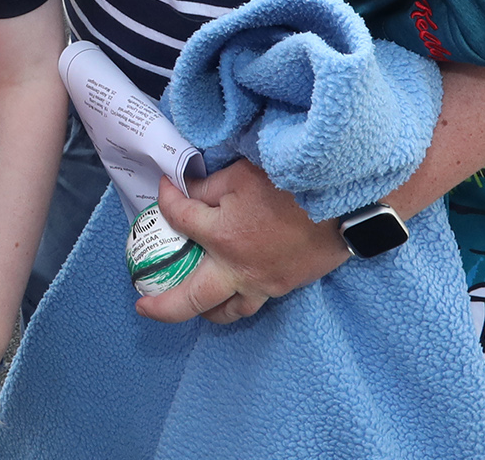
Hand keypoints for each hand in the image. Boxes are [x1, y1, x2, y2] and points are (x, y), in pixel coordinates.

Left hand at [133, 163, 349, 324]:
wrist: (343, 205)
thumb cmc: (290, 184)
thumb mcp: (241, 174)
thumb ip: (208, 188)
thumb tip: (187, 191)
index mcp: (221, 236)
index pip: (178, 219)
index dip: (166, 200)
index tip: (166, 188)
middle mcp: (236, 268)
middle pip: (190, 298)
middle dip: (162, 306)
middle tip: (141, 306)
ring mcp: (262, 283)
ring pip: (227, 311)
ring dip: (204, 311)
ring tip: (191, 306)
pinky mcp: (284, 286)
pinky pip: (254, 303)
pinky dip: (237, 302)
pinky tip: (231, 291)